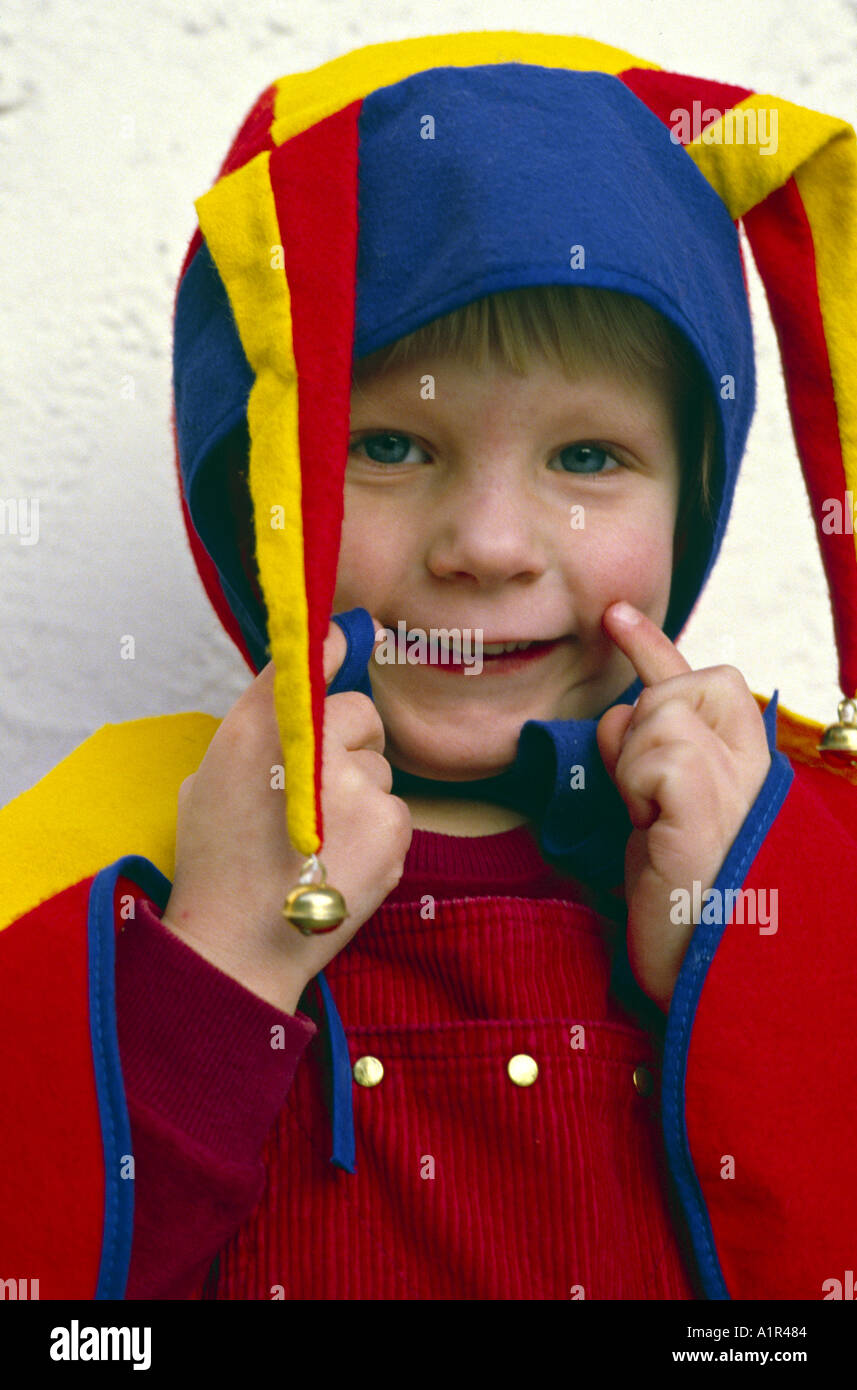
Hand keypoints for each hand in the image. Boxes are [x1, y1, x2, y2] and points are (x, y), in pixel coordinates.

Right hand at [160, 617, 412, 1013]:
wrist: (238, 946)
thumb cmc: (218, 857)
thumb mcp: (213, 772)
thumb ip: (262, 718)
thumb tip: (318, 669)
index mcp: (257, 728)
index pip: (310, 659)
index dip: (332, 648)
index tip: (354, 632)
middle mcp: (312, 745)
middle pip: (362, 713)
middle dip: (348, 741)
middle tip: (312, 790)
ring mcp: (359, 787)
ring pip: (380, 768)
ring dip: (361, 793)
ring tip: (319, 840)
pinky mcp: (392, 827)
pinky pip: (395, 809)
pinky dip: (377, 831)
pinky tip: (339, 861)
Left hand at [596, 601, 770, 1011]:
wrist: (721, 997)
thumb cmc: (691, 922)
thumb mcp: (668, 832)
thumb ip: (657, 772)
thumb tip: (625, 715)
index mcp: (751, 780)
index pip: (708, 687)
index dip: (655, 646)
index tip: (614, 614)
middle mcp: (757, 775)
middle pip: (698, 680)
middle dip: (651, 713)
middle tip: (642, 790)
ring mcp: (741, 787)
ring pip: (665, 708)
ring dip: (634, 761)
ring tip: (650, 822)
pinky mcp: (711, 807)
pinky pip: (661, 749)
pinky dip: (638, 780)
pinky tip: (652, 826)